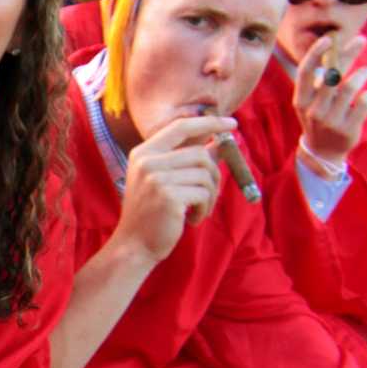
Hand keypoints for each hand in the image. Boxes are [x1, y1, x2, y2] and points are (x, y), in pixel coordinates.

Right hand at [109, 111, 230, 262]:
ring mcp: (156, 179)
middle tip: (210, 193)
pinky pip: (203, 193)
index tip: (232, 123)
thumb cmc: (152, 213)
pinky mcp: (169, 197)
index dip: (209, 122)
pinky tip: (193, 219)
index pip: (181, 127)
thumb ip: (186, 160)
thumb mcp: (164, 180)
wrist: (134, 245)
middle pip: (199, 153)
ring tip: (200, 209)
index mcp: (144, 153)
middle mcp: (148, 162)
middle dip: (213, 174)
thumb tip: (218, 143)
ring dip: (210, 194)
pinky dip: (205, 208)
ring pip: (205, 174)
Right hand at [291, 34, 366, 164]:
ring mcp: (330, 121)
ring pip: (350, 87)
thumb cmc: (319, 117)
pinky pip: (363, 103)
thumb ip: (322, 78)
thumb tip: (338, 47)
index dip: (315, 53)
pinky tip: (366, 97)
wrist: (322, 152)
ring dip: (362, 74)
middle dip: (349, 53)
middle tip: (361, 41)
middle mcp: (314, 110)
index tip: (328, 38)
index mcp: (302, 99)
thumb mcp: (313, 100)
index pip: (305, 71)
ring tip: (366, 71)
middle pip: (333, 74)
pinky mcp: (348, 130)